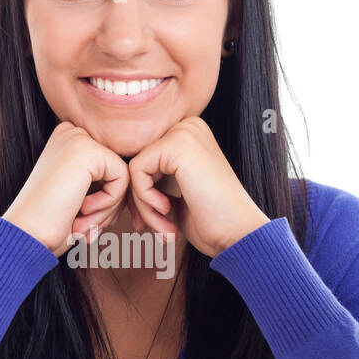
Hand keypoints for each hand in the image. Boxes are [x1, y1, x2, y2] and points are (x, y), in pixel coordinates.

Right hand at [3, 121, 146, 256]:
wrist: (25, 233)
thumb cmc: (48, 222)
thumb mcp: (77, 193)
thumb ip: (102, 181)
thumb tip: (135, 182)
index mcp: (67, 139)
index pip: (109, 167)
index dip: (105, 199)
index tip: (83, 219)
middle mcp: (71, 132)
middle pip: (117, 170)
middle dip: (108, 204)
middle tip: (85, 225)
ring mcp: (78, 138)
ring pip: (122, 175)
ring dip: (109, 208)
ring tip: (82, 223)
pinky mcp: (88, 151)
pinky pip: (123, 179)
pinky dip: (109, 203)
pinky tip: (83, 211)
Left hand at [125, 116, 270, 256]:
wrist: (238, 233)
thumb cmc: (213, 220)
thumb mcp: (178, 193)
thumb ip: (154, 180)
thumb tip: (120, 181)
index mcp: (190, 135)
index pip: (146, 160)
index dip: (143, 195)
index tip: (152, 222)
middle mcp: (188, 126)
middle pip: (138, 163)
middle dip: (141, 201)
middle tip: (157, 229)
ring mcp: (183, 132)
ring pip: (135, 169)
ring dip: (144, 206)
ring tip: (164, 227)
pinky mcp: (177, 145)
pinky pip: (136, 172)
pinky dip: (145, 200)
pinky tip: (168, 212)